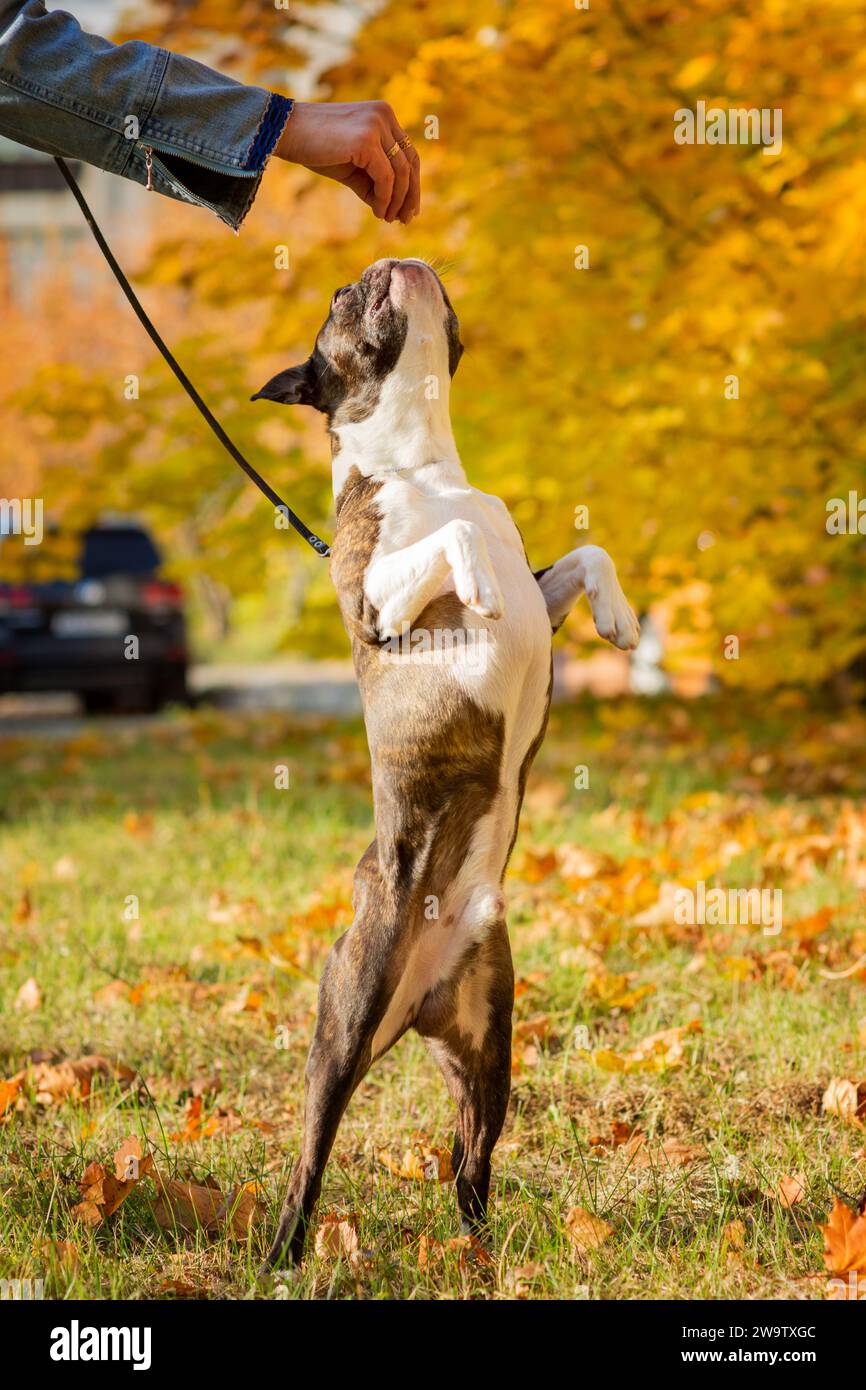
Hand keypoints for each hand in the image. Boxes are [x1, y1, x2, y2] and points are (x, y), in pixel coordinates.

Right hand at [276, 100, 419, 223]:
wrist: (285, 132)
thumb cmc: (316, 148)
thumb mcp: (351, 166)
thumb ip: (373, 181)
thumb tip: (393, 208)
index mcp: (383, 115)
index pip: (408, 152)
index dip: (412, 182)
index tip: (409, 208)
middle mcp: (384, 115)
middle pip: (410, 161)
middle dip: (410, 194)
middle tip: (406, 220)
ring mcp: (376, 125)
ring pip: (401, 172)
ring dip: (397, 201)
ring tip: (388, 219)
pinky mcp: (366, 140)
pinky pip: (386, 178)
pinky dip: (385, 199)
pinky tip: (378, 212)